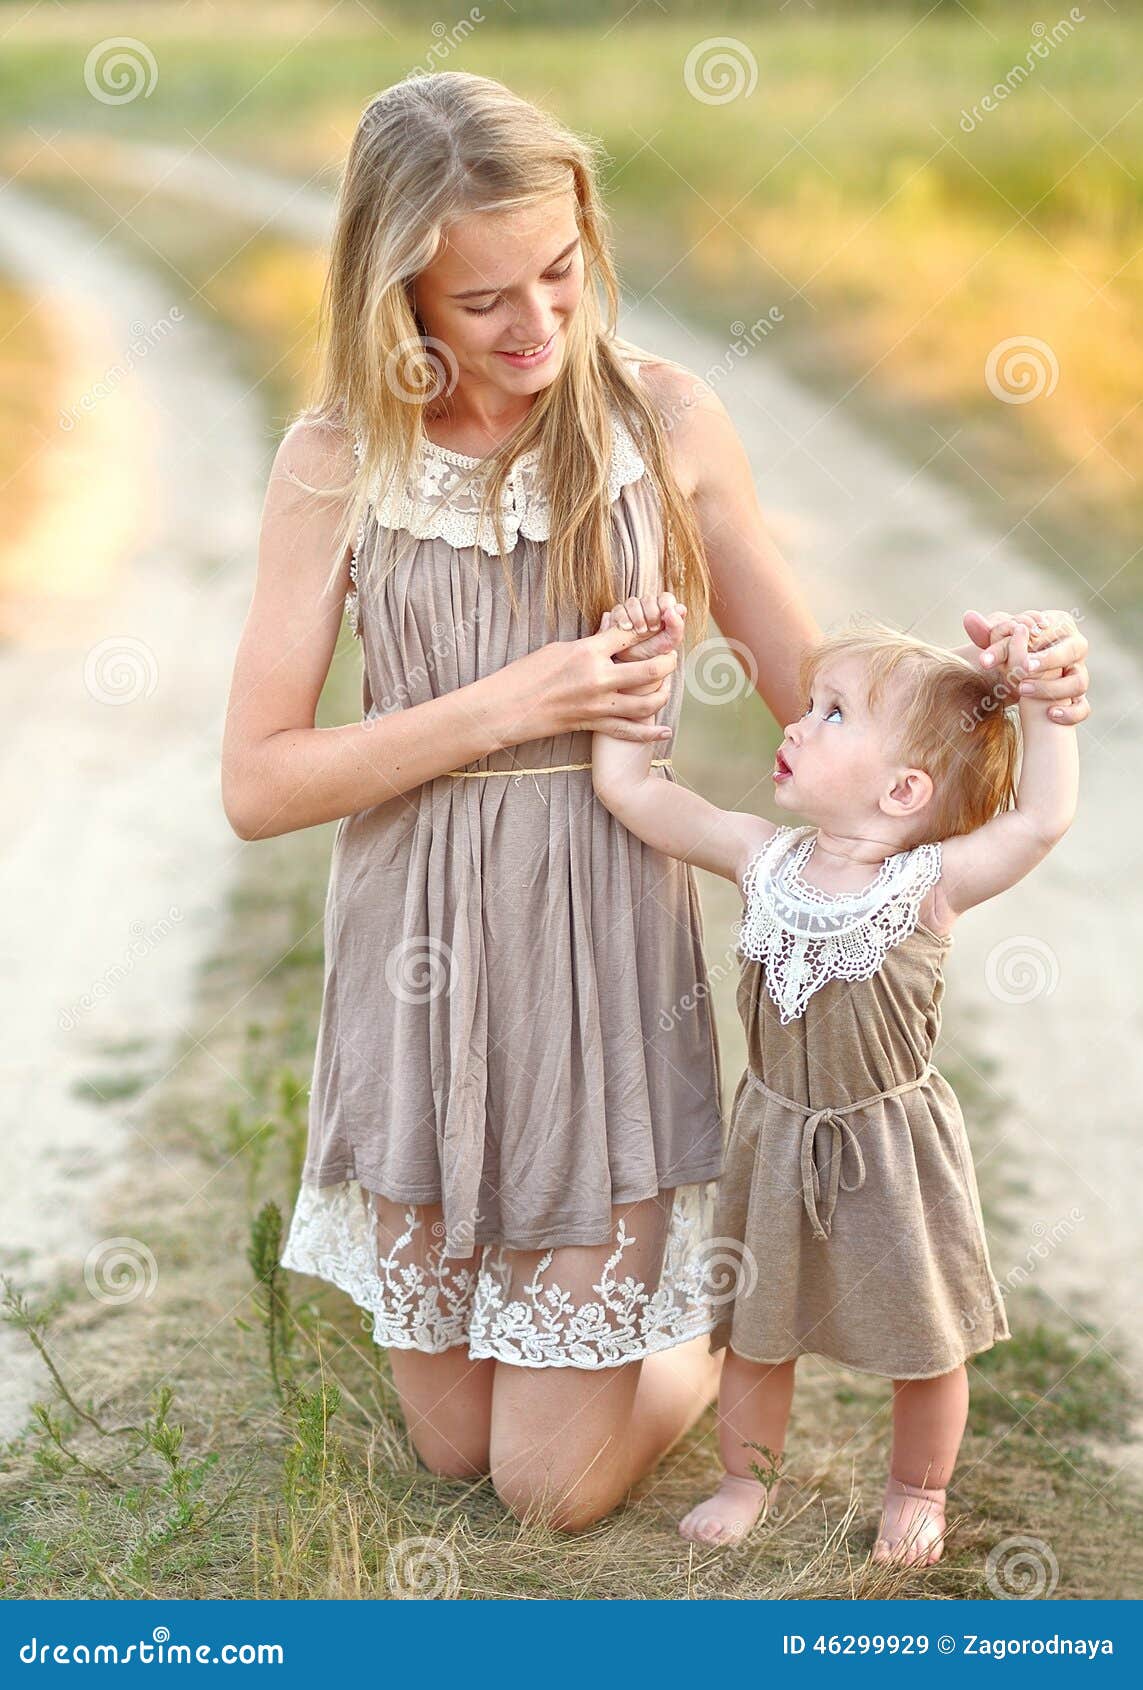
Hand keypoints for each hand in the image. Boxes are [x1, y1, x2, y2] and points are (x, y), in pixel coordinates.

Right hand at [510, 619, 677, 743]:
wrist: (504, 708)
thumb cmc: (525, 674)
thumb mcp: (557, 649)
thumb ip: (589, 644)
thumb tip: (610, 635)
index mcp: (587, 651)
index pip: (630, 635)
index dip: (650, 629)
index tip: (660, 628)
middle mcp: (597, 677)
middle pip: (648, 668)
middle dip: (667, 662)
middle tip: (672, 658)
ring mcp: (596, 704)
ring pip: (645, 702)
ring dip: (662, 694)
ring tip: (667, 687)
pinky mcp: (591, 724)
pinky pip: (627, 730)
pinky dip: (648, 733)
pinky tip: (664, 731)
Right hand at [599, 592, 687, 664]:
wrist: (634, 668)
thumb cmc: (654, 654)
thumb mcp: (671, 642)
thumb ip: (678, 625)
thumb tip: (679, 608)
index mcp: (664, 612)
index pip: (666, 598)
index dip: (665, 604)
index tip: (664, 617)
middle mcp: (648, 609)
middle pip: (649, 598)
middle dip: (651, 613)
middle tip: (652, 628)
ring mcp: (632, 611)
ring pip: (633, 602)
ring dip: (637, 616)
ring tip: (639, 631)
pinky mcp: (618, 616)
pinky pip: (618, 609)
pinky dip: (623, 618)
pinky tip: (626, 628)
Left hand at [962, 608, 1089, 724]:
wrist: (1024, 674)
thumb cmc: (1013, 647)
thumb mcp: (1000, 638)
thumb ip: (986, 630)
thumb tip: (968, 618)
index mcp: (1061, 624)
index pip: (1051, 628)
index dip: (1030, 638)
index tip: (1012, 649)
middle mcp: (1076, 647)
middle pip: (1072, 651)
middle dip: (1048, 659)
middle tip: (1023, 667)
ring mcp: (1079, 673)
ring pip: (1078, 682)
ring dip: (1053, 688)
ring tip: (1022, 690)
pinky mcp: (1078, 698)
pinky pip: (1083, 708)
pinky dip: (1071, 713)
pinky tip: (1050, 714)